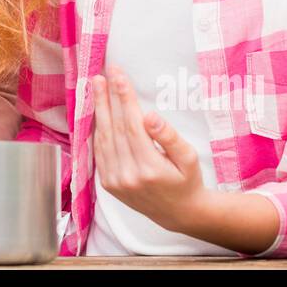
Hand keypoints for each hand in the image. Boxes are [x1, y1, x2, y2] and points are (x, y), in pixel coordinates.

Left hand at [91, 66, 207, 233]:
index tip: (120, 76)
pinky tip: (98, 111)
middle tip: (105, 73)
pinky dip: (98, 129)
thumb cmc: (187, 181)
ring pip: (103, 137)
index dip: (124, 98)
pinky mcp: (108, 183)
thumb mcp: (188, 158)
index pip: (131, 125)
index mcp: (149, 168)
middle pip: (114, 128)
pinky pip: (99, 150)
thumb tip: (149, 116)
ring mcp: (115, 181)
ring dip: (99, 109)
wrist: (178, 213)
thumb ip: (169, 137)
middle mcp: (127, 176)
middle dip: (108, 97)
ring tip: (98, 85)